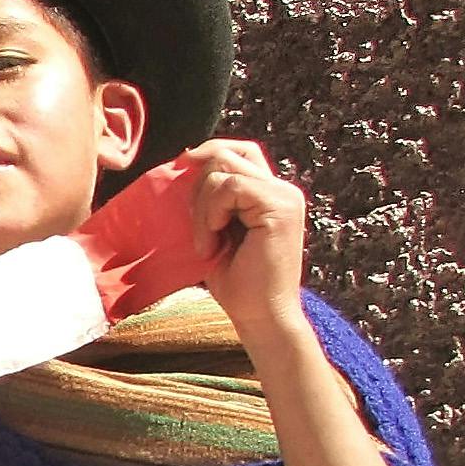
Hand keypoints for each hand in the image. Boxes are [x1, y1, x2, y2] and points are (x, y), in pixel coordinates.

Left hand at [181, 138, 309, 345]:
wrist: (258, 314)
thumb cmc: (233, 279)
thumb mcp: (215, 229)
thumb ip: (210, 197)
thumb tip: (184, 160)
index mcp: (268, 193)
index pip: (237, 151)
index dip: (207, 153)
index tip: (180, 172)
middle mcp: (281, 189)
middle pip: (226, 153)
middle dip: (197, 186)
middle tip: (199, 228)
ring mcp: (285, 196)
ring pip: (223, 169)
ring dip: (201, 207)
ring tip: (207, 242)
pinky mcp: (281, 206)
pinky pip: (231, 187)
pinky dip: (211, 214)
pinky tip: (214, 242)